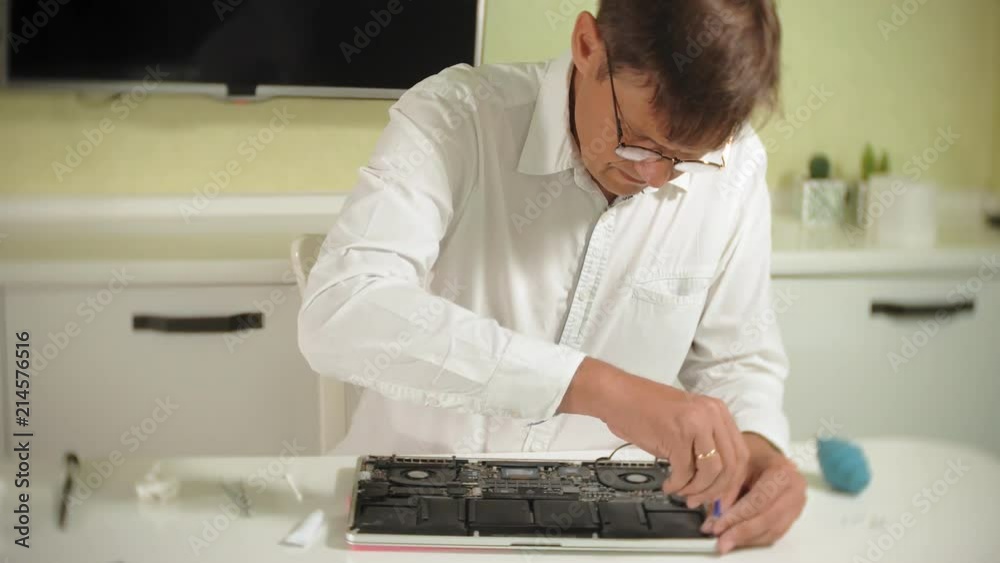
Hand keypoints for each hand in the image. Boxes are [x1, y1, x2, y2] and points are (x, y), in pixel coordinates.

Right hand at [558, 357, 748, 509]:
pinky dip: (678, 484)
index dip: (733, 481)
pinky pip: (685, 471)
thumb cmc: (644, 408)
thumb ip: (704, 443)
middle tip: (700, 500)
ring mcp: (696, 423)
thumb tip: (714, 480)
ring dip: (697, 489)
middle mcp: (712, 415)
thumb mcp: (686, 421)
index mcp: (718, 411)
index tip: (722, 497)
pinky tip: (669, 484)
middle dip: (716, 490)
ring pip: (712, 471)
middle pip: (730, 465)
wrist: (617, 396)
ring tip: (682, 492)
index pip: (740, 454)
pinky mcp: (677, 435)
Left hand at [702, 433, 806, 554]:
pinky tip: (737, 539)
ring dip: (747, 539)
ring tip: (725, 541)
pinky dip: (754, 539)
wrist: (766, 455)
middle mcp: (795, 490)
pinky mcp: (793, 516)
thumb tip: (715, 517)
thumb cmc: (750, 456)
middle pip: (768, 519)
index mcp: (782, 471)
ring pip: (772, 530)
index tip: (716, 526)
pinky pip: (774, 533)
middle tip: (720, 541)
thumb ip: (727, 488)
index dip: (737, 515)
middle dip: (741, 532)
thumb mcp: (736, 463)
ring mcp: (797, 505)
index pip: (759, 499)